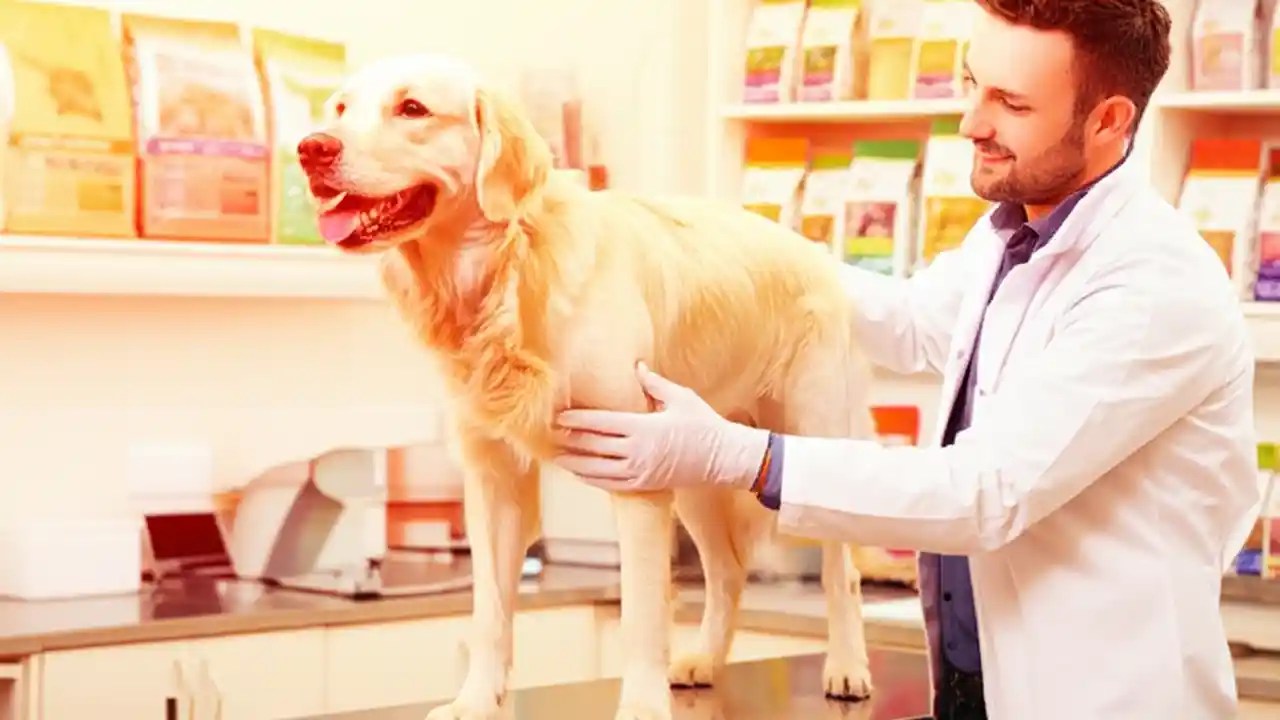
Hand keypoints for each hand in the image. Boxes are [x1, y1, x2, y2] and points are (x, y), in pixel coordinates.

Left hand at [552, 362, 769, 491]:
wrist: (724, 459)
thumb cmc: (704, 424)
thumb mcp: (680, 398)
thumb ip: (654, 384)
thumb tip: (637, 367)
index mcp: (643, 428)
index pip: (600, 424)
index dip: (576, 420)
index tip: (558, 417)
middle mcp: (637, 452)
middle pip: (594, 447)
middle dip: (570, 441)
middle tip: (549, 436)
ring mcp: (640, 471)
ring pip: (598, 470)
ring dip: (576, 464)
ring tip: (558, 458)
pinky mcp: (646, 485)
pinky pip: (612, 485)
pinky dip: (593, 480)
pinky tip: (582, 475)